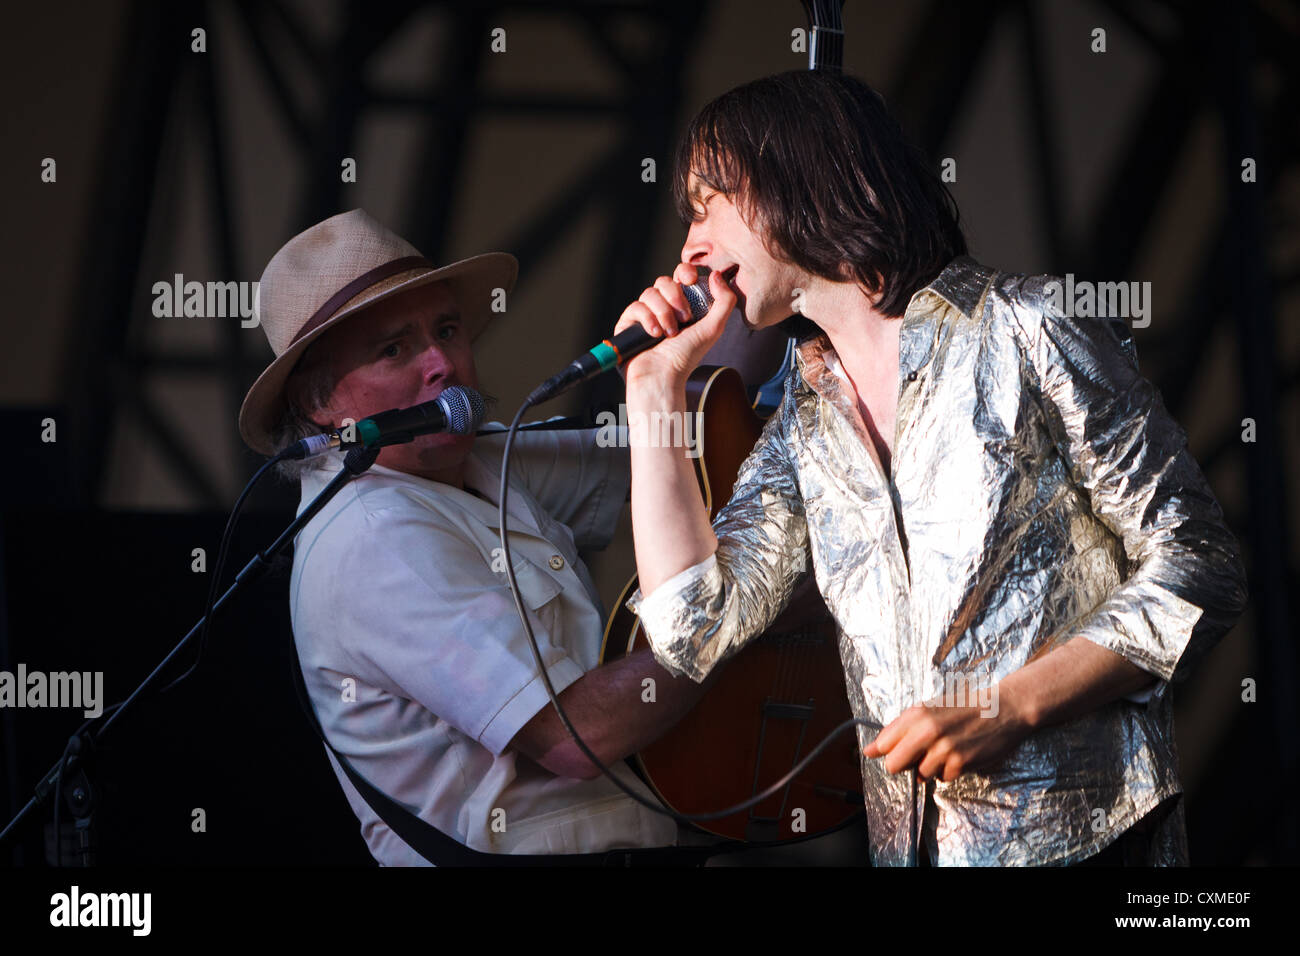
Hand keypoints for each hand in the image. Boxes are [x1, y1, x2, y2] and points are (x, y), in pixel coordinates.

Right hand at [614, 263, 735, 387]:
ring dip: (663, 313)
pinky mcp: (628, 323)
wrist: (663, 376)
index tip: (691, 280)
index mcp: (683, 305)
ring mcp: (644, 315)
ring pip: (650, 293)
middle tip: (684, 318)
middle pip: (664, 281)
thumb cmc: (687, 357)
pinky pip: (635, 307)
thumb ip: (725, 301)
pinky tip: (654, 335)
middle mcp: (663, 308)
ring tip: (669, 334)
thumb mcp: (714, 328)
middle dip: (676, 297)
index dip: (685, 272)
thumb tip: (715, 275)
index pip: (681, 276)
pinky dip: (647, 320)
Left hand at [863, 684, 1031, 782]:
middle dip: (903, 765)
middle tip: (917, 757)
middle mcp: (927, 731)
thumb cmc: (965, 707)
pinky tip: (958, 756)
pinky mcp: (960, 763)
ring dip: (930, 768)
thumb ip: (900, 729)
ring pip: (920, 774)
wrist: (1002, 709)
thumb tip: (870, 750)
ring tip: (945, 751)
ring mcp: (944, 748)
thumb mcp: (930, 709)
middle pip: (894, 765)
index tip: (894, 751)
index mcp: (916, 714)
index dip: (887, 751)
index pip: (883, 743)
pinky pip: (942, 778)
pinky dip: (948, 771)